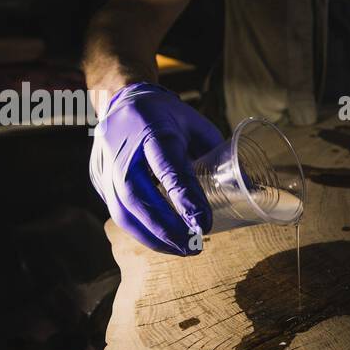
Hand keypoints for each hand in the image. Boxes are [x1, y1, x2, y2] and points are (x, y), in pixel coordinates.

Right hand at [89, 83, 221, 254]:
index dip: (184, 198)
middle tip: (194, 247)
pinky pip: (117, 211)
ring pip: (122, 211)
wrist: (123, 99)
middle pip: (138, 196)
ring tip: (182, 249)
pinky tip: (162, 241)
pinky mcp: (99, 179)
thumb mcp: (196, 126)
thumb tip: (250, 188)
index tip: (204, 223)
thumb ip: (217, 155)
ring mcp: (105, 165)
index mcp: (152, 129)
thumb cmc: (168, 116)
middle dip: (166, 228)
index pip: (167, 168)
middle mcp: (123, 148)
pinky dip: (141, 230)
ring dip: (153, 237)